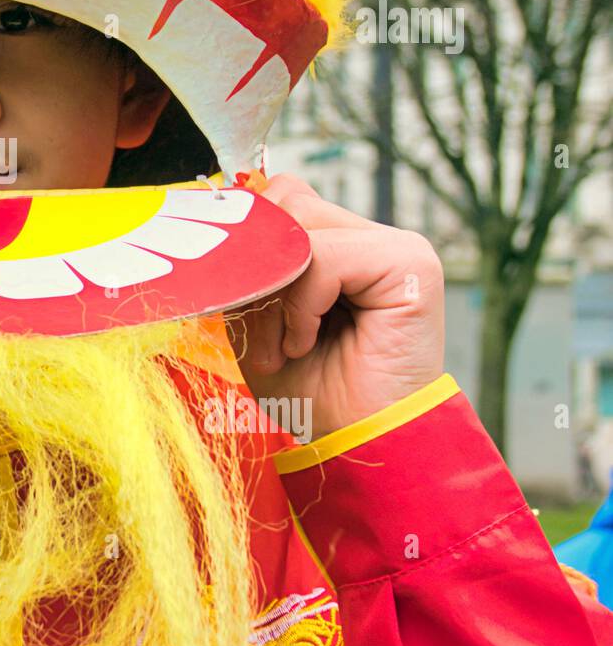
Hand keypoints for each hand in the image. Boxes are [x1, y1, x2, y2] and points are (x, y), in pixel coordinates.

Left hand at [225, 173, 445, 439]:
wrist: (356, 447)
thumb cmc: (309, 390)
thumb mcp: (258, 315)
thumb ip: (253, 262)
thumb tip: (234, 210)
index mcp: (343, 243)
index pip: (284, 199)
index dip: (251, 245)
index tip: (238, 303)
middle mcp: (373, 237)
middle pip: (287, 205)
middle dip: (258, 274)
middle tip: (264, 339)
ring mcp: (397, 246)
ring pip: (299, 228)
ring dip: (273, 297)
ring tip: (285, 348)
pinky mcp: (410, 264)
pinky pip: (322, 258)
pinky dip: (299, 308)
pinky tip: (306, 344)